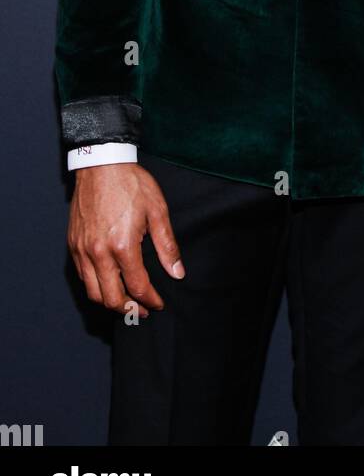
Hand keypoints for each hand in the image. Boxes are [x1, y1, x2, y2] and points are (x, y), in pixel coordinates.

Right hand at [67, 162, 184, 317]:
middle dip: (130, 309)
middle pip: (112, 298)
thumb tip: (177, 273)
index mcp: (122, 245)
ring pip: (93, 292)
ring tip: (126, 303)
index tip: (158, 303)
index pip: (137, 286)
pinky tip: (109, 284)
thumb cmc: (131, 184)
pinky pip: (82, 276)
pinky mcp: (73, 244)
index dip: (150, 299)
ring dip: (111, 303)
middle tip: (143, 311)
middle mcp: (99, 252)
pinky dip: (95, 287)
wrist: (102, 164)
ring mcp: (82, 250)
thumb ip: (167, 246)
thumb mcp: (158, 211)